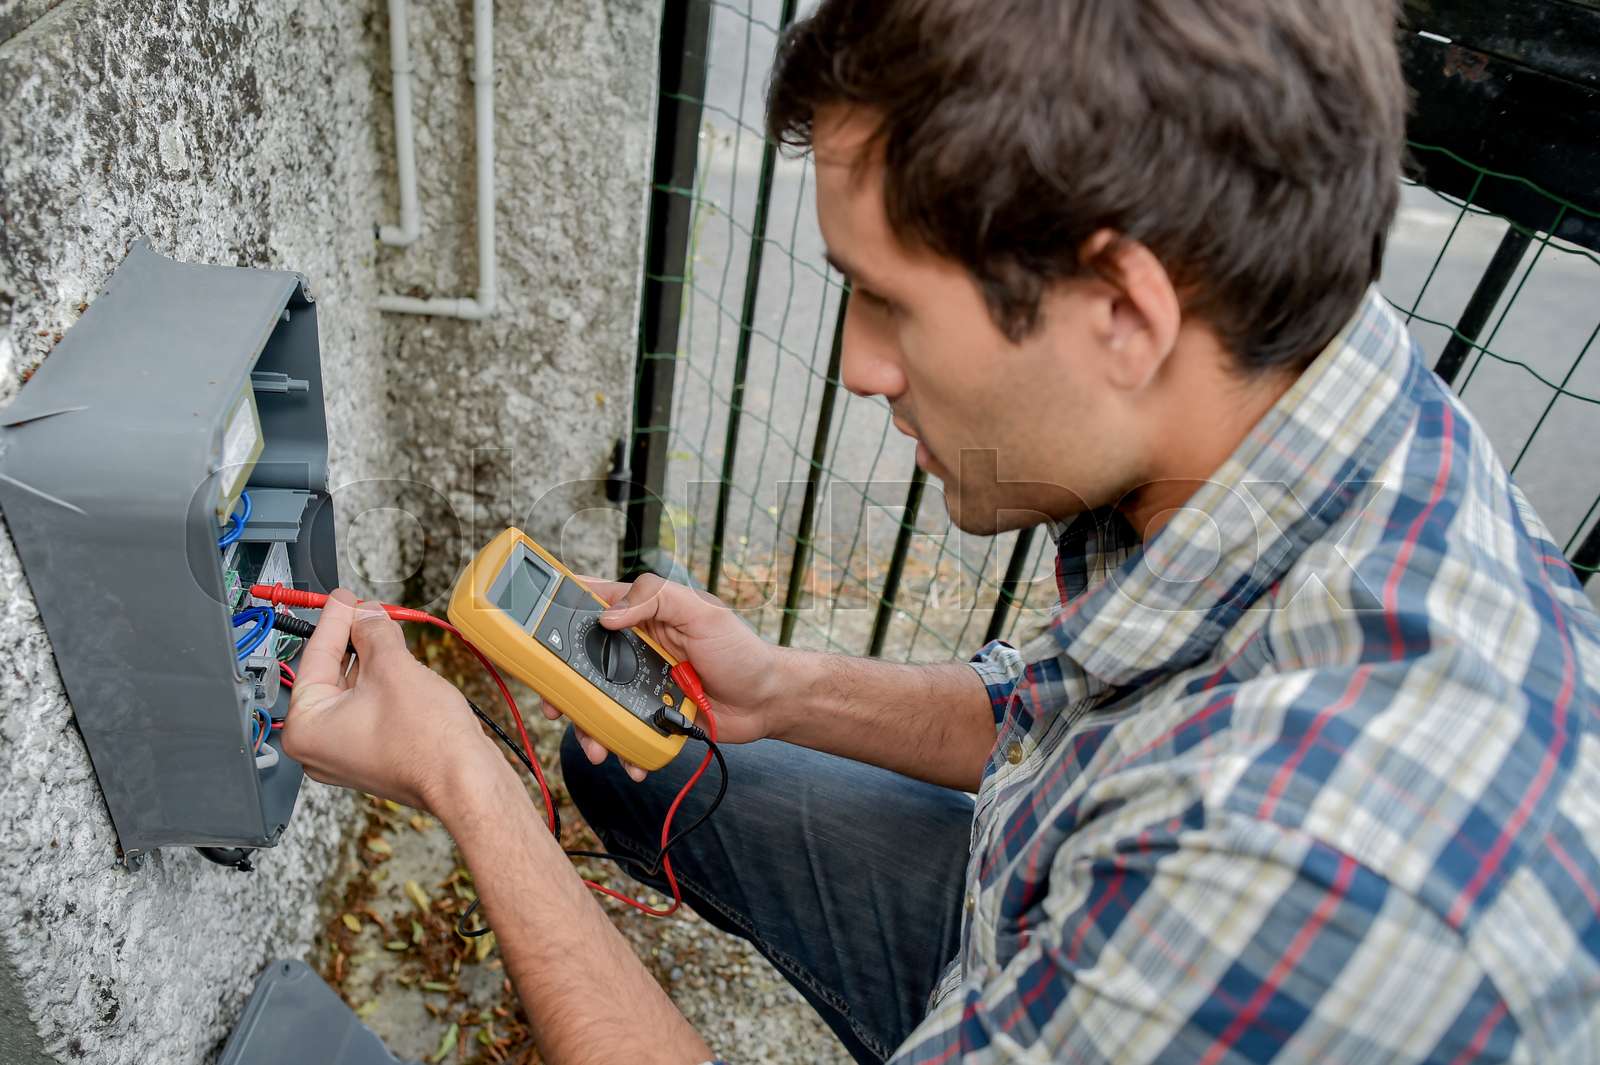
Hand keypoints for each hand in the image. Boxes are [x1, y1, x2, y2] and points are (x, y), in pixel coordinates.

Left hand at [281, 588, 501, 811]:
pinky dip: (380, 683)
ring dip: (370, 659)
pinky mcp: (373, 755)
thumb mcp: (392, 667)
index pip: (314, 657)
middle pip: (330, 674)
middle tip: (365, 610)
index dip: (334, 620)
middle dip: (352, 639)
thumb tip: (366, 615)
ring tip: (385, 629)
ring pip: (352, 691)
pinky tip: (396, 661)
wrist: (464, 779)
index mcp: (307, 728)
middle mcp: (319, 746)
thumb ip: (373, 633)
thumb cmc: (426, 742)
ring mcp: (346, 753)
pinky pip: (367, 709)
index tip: (343, 599)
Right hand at [541, 572, 782, 779]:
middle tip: (554, 706)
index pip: (593, 604)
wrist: (768, 702)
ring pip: (598, 704)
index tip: (532, 629)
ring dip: (590, 727)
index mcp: (643, 616)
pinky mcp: (650, 716)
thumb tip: (608, 614)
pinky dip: (621, 748)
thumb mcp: (703, 612)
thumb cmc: (741, 651)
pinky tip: (628, 760)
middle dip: (564, 687)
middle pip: (583, 664)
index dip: (560, 613)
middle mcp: (636, 648)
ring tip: (597, 748)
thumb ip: (657, 598)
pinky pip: (624, 732)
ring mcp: (641, 684)